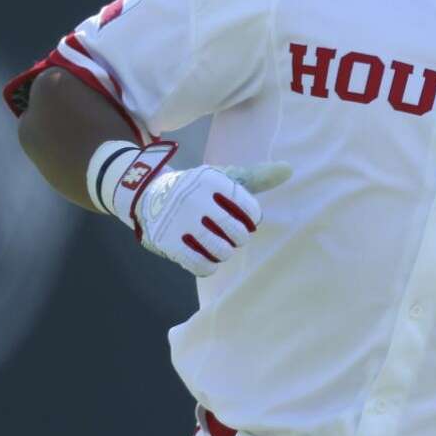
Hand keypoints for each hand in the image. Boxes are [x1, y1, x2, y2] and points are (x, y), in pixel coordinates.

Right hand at [93, 140, 291, 276]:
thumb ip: (256, 177)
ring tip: (218, 244)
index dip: (252, 219)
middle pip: (237, 232)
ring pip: (221, 251)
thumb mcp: (223, 177)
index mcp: (211, 180)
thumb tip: (289, 169)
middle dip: (239, 237)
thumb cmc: (197, 188)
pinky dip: (209, 265)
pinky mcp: (167, 242)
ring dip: (224, 251)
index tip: (243, 217)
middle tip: (231, 234)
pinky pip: (200, 265)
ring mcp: (179, 221)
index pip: (250, 210)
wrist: (146, 195)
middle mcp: (194, 198)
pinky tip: (207, 257)